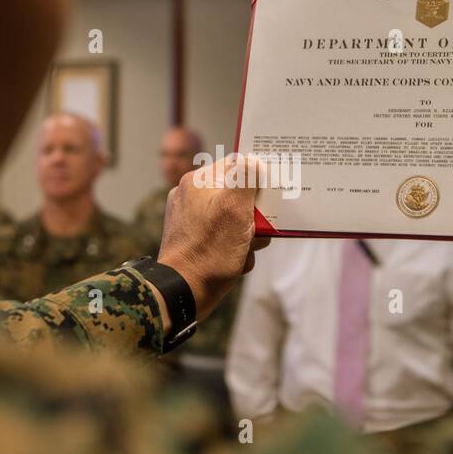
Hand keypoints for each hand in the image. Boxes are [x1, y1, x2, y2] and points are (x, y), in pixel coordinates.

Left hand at [158, 154, 268, 320]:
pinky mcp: (193, 239)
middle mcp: (191, 196)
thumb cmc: (210, 251)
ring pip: (234, 219)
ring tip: (243, 251)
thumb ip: (246, 178)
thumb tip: (253, 160)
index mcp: (198, 182)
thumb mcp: (235, 209)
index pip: (237, 166)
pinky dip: (234, 248)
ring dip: (247, 236)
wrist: (183, 293)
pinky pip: (224, 237)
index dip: (257, 180)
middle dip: (253, 216)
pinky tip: (235, 261)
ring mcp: (191, 219)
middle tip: (254, 233)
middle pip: (238, 195)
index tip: (269, 197)